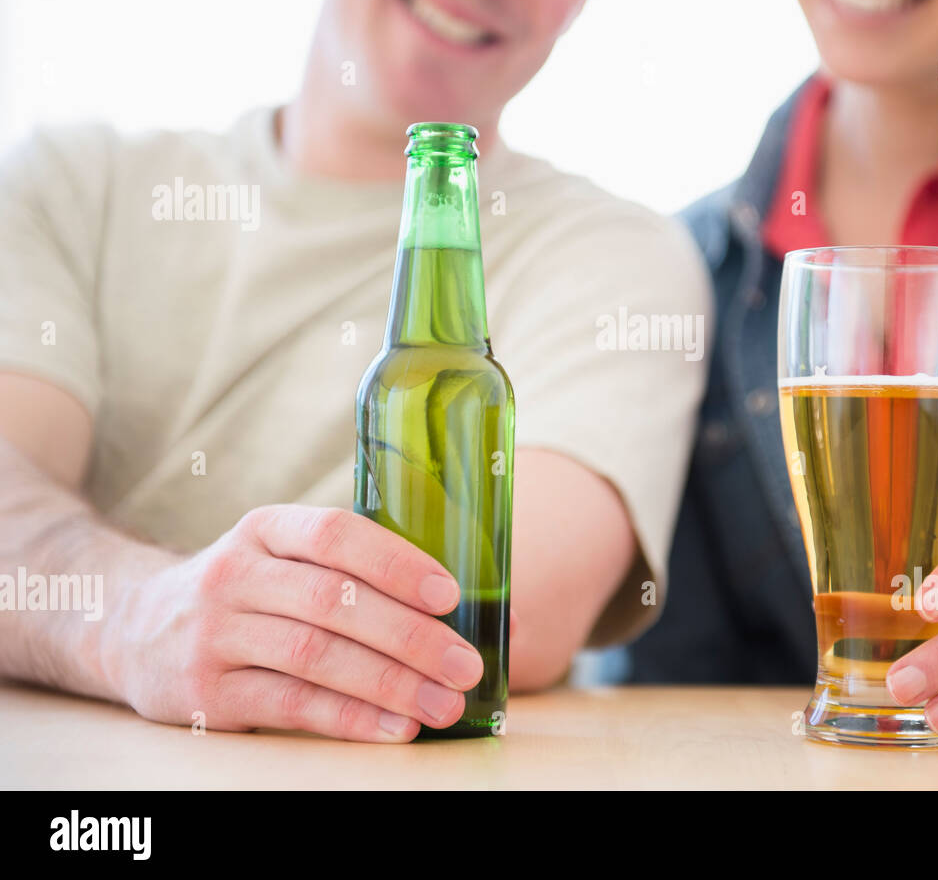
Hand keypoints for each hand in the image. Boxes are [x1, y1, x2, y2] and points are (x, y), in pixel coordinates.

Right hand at [103, 505, 486, 741]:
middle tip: (465, 664)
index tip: (450, 594)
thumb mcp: (283, 559)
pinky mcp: (205, 692)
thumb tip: (487, 611)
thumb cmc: (249, 592)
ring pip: (315, 656)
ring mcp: (215, 633)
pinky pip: (290, 704)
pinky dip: (350, 717)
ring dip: (389, 683)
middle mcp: (236, 574)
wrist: (133, 628)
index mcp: (267, 528)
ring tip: (444, 704)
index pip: (335, 534)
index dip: (395, 563)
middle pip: (333, 602)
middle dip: (409, 636)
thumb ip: (361, 573)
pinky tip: (396, 727)